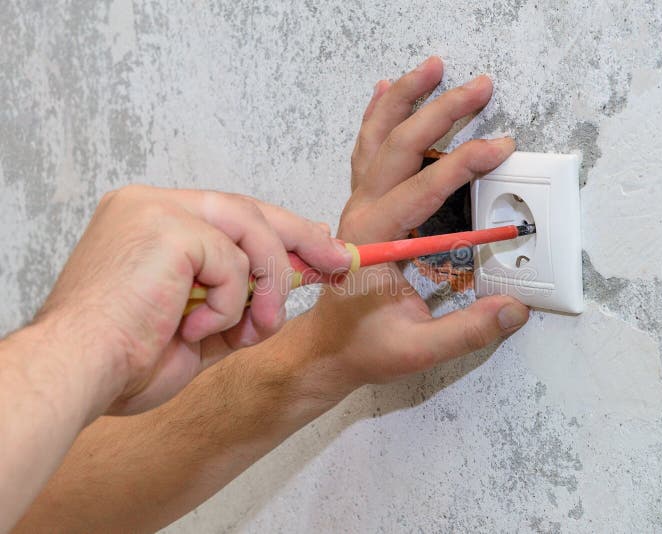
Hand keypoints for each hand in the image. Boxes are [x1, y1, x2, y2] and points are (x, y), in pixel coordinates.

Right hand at [35, 186, 352, 414]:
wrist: (78, 375)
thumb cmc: (126, 358)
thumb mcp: (202, 321)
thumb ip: (243, 294)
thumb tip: (297, 276)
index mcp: (151, 222)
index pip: (230, 215)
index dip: (279, 232)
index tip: (318, 248)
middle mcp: (151, 205)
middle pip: (247, 209)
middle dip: (299, 237)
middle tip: (338, 260)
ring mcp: (156, 210)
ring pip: (250, 230)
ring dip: (267, 284)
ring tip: (259, 326)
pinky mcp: (167, 227)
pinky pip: (233, 262)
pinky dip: (230, 304)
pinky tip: (194, 329)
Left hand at [304, 56, 529, 392]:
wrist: (326, 347)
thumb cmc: (364, 346)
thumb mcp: (417, 348)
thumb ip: (467, 332)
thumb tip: (515, 309)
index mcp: (373, 241)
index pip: (423, 189)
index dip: (464, 163)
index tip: (500, 148)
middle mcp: (361, 215)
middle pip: (400, 147)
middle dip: (441, 112)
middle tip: (479, 88)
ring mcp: (359, 207)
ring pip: (378, 139)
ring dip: (405, 100)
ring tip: (431, 67)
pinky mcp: (364, 207)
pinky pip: (367, 151)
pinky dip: (379, 117)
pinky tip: (387, 91)